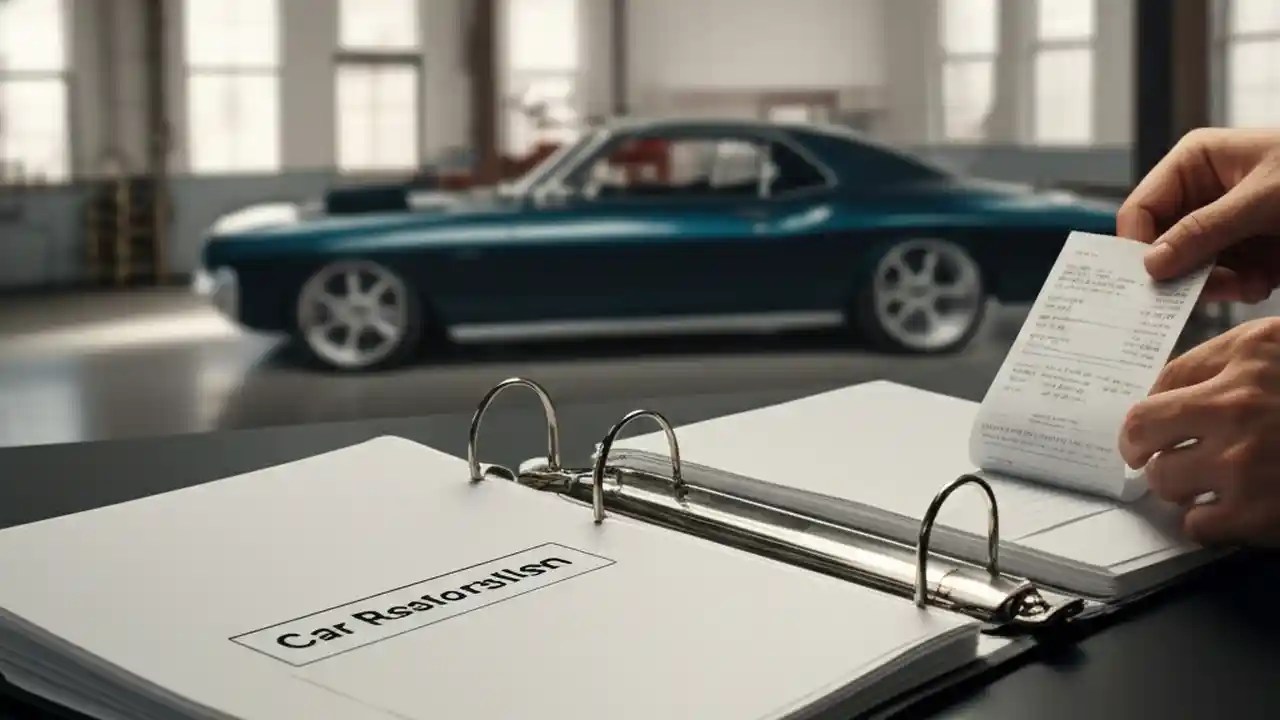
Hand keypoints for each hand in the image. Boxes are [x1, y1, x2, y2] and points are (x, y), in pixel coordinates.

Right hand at [1117, 127, 1279, 302]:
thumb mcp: (1264, 200)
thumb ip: (1205, 230)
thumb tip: (1151, 264)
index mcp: (1195, 162)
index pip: (1141, 209)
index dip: (1140, 245)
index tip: (1153, 279)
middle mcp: (1201, 191)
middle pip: (1163, 243)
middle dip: (1189, 270)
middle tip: (1212, 288)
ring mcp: (1223, 222)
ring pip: (1191, 266)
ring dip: (1219, 282)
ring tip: (1252, 282)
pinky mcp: (1245, 247)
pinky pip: (1222, 276)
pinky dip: (1241, 285)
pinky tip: (1266, 279)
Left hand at [1119, 317, 1279, 545]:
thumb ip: (1235, 360)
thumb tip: (1173, 388)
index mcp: (1248, 358)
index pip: (1162, 380)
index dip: (1149, 408)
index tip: (1146, 428)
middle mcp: (1236, 406)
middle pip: (1142, 432)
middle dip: (1147, 449)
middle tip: (1157, 457)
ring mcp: (1245, 462)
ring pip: (1166, 481)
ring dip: (1178, 486)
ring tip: (1202, 485)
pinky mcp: (1260, 513)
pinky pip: (1199, 526)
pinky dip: (1207, 523)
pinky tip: (1229, 513)